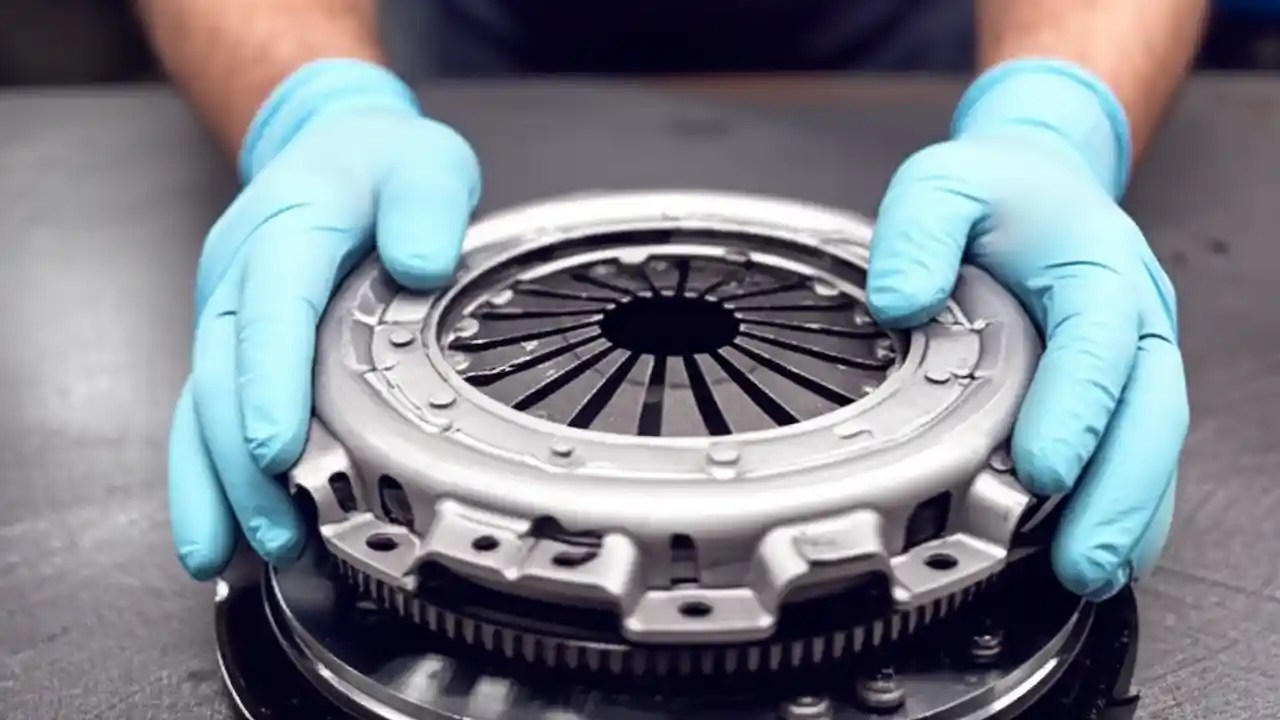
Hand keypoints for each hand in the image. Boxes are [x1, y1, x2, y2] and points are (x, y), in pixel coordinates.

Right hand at [168, 60, 480, 578]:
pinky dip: (207, 476)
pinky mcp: (232, 345)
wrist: (335, 153)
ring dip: (217, 483)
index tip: (276, 446)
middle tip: (276, 527)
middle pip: (225, 371)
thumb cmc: (378, 167)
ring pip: (202, 404)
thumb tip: (422, 261)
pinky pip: (205, 414)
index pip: (274, 305)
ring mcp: (228, 313)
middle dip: (241, 459)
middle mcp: (242, 274)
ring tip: (239, 550)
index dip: (271, 380)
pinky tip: (218, 534)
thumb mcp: (424, 164)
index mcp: (290, 225)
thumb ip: (426, 205)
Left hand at [866, 60, 1188, 599]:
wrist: (1038, 181)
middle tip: (1083, 557)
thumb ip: (919, 231)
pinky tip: (1102, 553)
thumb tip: (900, 300)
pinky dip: (1126, 507)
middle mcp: (1133, 315)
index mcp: (1096, 264)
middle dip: (1121, 491)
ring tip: (1094, 573)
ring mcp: (1135, 357)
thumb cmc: (996, 191)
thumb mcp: (942, 182)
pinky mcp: (1122, 388)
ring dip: (1129, 514)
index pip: (1097, 342)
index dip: (1076, 408)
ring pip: (1151, 442)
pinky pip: (1136, 451)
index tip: (1041, 468)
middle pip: (1149, 410)